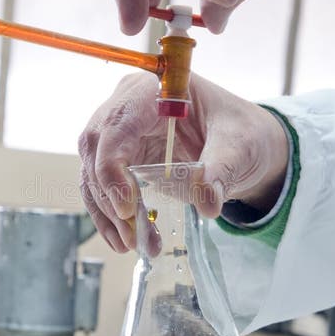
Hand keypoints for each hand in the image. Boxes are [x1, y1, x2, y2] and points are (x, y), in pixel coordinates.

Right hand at [78, 72, 288, 251]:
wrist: (242, 142)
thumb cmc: (240, 131)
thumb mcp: (240, 145)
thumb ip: (222, 168)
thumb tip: (208, 202)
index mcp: (151, 90)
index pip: (115, 127)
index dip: (112, 168)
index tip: (128, 208)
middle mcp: (125, 106)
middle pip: (96, 151)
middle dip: (108, 198)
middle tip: (132, 236)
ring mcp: (118, 132)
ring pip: (92, 173)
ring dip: (107, 213)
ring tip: (133, 245)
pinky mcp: (119, 157)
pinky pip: (100, 187)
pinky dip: (108, 216)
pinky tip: (124, 241)